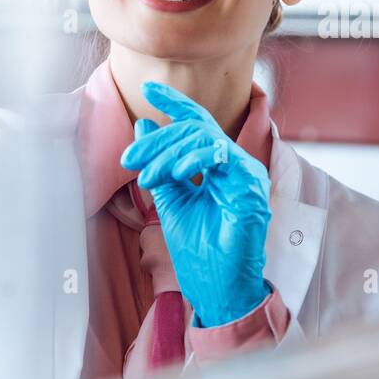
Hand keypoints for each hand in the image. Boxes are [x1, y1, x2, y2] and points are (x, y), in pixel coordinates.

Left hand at [120, 82, 271, 327]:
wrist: (219, 288)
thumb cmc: (201, 252)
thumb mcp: (171, 203)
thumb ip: (160, 167)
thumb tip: (142, 127)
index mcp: (218, 168)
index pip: (196, 126)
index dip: (173, 104)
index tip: (147, 89)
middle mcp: (235, 166)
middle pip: (194, 129)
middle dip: (156, 139)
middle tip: (128, 160)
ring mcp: (246, 174)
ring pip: (204, 138)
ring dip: (168, 152)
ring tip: (147, 175)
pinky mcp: (251, 185)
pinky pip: (221, 155)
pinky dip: (195, 158)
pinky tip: (175, 172)